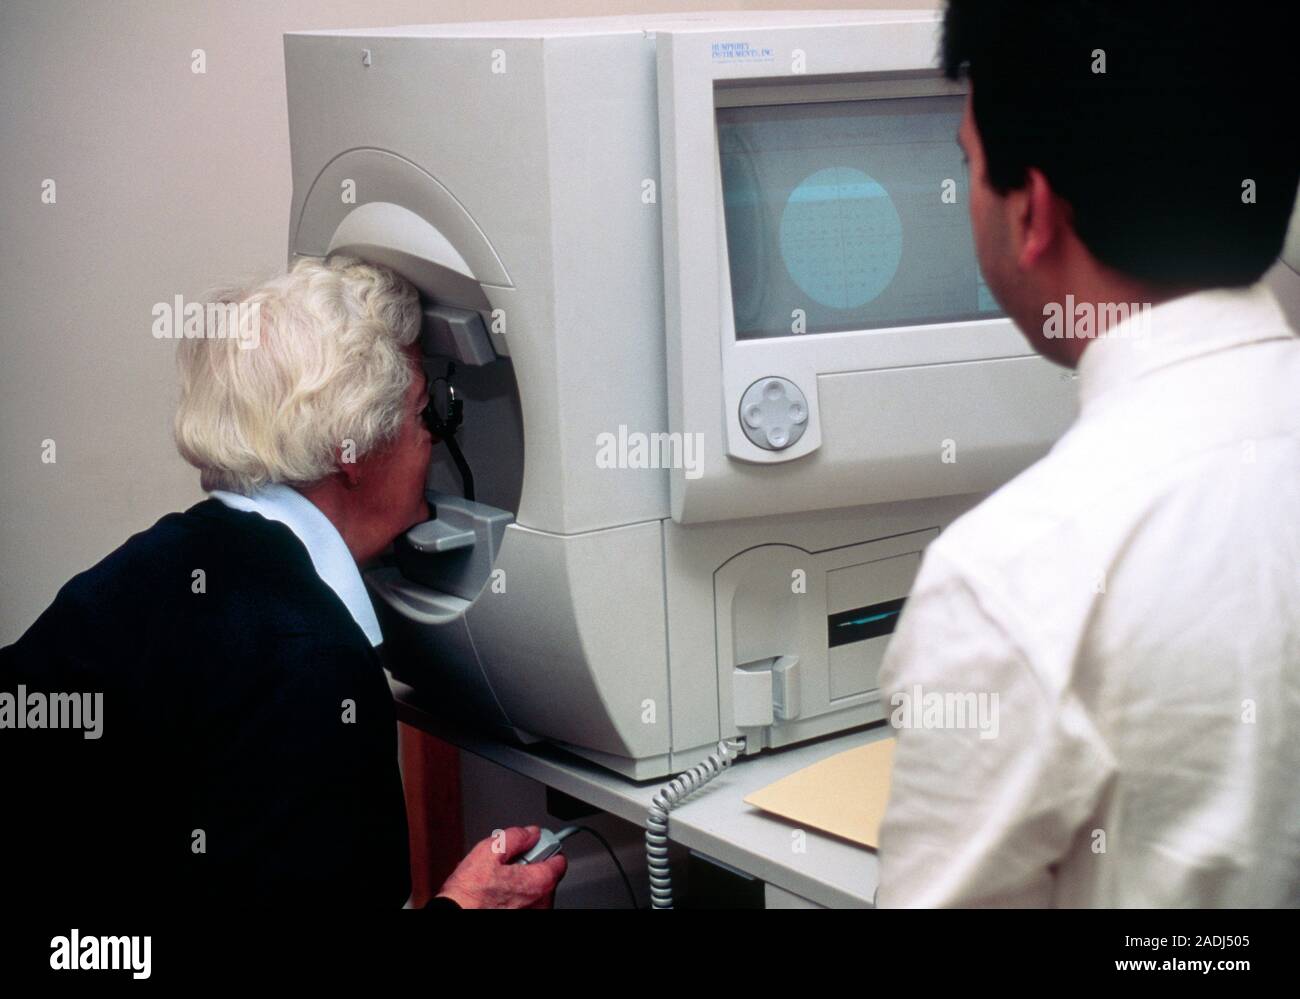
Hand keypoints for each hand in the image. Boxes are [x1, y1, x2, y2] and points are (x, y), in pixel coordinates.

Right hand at [435, 826, 566, 908]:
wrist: (456, 916)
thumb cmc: (469, 894)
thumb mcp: (489, 852)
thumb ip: (516, 837)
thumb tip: (530, 833)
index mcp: (539, 882)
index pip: (559, 860)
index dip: (543, 848)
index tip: (531, 847)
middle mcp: (541, 903)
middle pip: (545, 875)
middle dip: (529, 866)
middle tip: (505, 866)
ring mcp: (533, 914)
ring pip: (534, 891)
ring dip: (521, 883)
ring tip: (497, 882)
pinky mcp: (523, 921)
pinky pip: (525, 904)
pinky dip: (515, 898)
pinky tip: (497, 894)